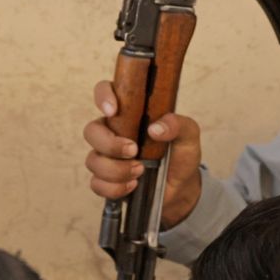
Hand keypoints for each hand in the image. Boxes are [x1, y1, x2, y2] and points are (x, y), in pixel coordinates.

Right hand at [83, 81, 202, 228]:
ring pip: (93, 160)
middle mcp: (113, 132)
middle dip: (110, 144)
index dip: (103, 97)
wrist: (181, 187)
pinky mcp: (106, 180)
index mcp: (129, 113)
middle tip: (133, 151)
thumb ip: (178, 125)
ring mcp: (106, 157)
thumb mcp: (188, 136)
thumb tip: (155, 128)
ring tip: (140, 171)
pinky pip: (97, 184)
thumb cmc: (181, 155)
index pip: (105, 92)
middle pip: (91, 131)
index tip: (113, 110)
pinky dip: (115, 187)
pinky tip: (133, 185)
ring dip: (116, 170)